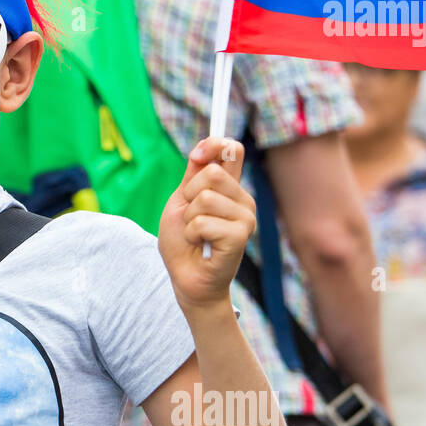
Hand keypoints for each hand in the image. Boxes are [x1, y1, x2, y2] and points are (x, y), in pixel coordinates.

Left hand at [157, 137, 256, 312]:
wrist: (186, 279)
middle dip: (189, 195)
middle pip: (212, 172)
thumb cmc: (183, 243)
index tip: (196, 156)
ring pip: (205, 197)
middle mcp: (242, 200)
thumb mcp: (181, 203)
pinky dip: (192, 234)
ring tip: (196, 234)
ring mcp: (245, 217)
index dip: (214, 145)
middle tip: (191, 217)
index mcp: (229, 188)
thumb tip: (201, 148)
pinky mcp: (240, 236)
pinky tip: (201, 245)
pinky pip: (203, 221)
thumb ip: (192, 176)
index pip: (233, 150)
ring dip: (189, 218)